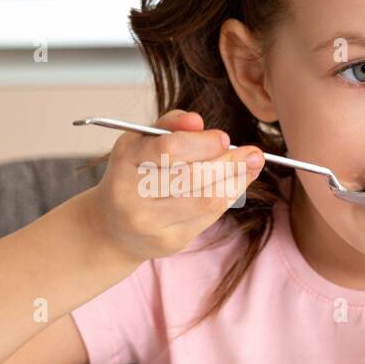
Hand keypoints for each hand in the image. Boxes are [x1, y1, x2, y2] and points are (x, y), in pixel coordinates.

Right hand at [87, 109, 265, 261]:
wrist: (112, 228)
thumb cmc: (134, 175)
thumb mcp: (142, 142)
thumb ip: (170, 125)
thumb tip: (198, 121)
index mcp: (125, 161)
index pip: (169, 149)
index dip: (204, 143)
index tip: (225, 139)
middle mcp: (132, 195)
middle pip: (191, 177)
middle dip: (228, 163)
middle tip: (252, 153)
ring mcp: (150, 222)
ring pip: (205, 200)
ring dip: (235, 180)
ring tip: (251, 164)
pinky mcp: (168, 242)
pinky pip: (208, 217)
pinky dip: (228, 197)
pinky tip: (237, 183)